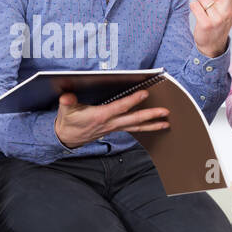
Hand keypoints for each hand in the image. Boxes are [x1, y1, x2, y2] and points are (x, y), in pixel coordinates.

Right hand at [53, 89, 168, 149]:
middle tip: (165, 112)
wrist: (67, 137)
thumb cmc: (68, 121)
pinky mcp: (114, 129)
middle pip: (134, 120)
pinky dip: (144, 127)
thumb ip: (67, 102)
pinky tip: (154, 125)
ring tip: (166, 123)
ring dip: (152, 124)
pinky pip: (132, 129)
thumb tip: (67, 96)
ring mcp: (114, 127)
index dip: (132, 100)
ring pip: (136, 126)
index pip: (120, 107)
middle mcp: (110, 123)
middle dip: (150, 115)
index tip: (144, 93)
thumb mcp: (66, 111)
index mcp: (101, 116)